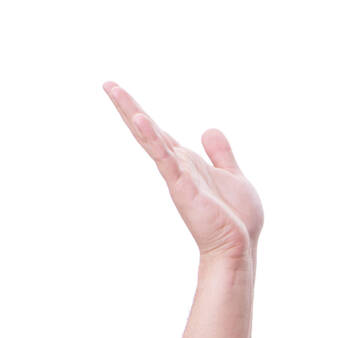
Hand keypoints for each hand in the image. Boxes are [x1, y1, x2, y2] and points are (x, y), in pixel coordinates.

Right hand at [103, 81, 262, 261]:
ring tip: (112, 90)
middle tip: (106, 83)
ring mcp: (178, 176)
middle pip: (148, 131)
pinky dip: (153, 139)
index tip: (120, 92)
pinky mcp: (182, 187)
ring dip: (133, 113)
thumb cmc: (237, 219)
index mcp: (188, 163)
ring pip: (151, 139)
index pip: (160, 133)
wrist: (239, 247)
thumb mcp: (233, 176)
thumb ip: (220, 154)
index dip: (142, 113)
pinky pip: (165, 159)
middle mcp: (178, 166)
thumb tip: (208, 129)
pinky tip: (140, 120)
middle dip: (128, 107)